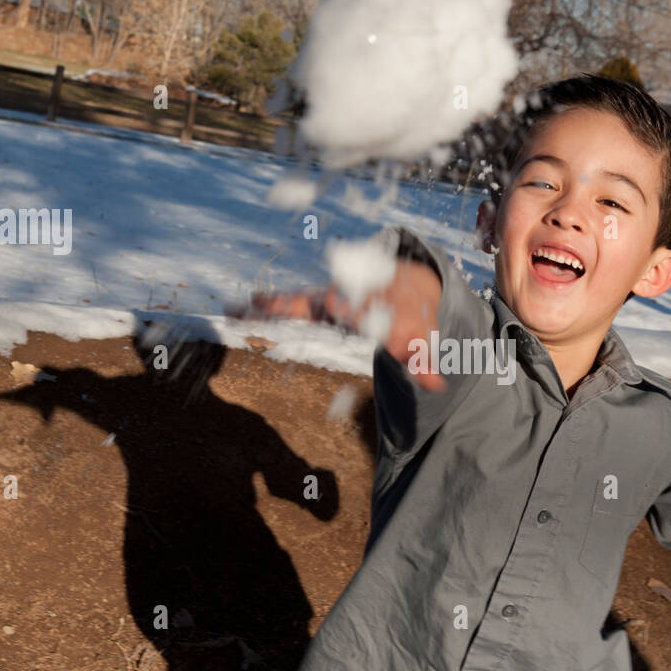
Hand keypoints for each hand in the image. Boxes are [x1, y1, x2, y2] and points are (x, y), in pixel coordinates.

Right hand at [230, 261, 446, 392]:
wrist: (406, 285)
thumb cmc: (413, 319)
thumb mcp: (422, 339)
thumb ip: (423, 362)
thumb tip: (437, 385)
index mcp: (371, 305)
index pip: (355, 309)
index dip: (341, 310)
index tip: (328, 309)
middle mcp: (346, 298)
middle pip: (316, 300)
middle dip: (292, 303)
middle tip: (263, 305)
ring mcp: (327, 299)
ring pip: (295, 300)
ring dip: (267, 305)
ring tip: (236, 309)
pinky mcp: (313, 304)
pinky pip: (285, 306)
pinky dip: (260, 309)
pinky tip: (233, 311)